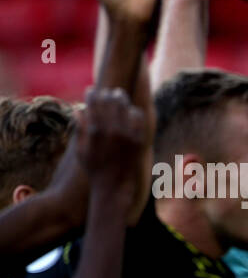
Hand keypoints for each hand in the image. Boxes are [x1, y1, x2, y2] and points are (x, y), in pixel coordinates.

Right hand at [75, 87, 146, 205]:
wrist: (113, 187)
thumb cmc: (94, 169)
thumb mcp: (81, 150)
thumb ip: (80, 129)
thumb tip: (79, 109)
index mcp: (94, 131)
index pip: (93, 103)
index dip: (92, 94)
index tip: (92, 90)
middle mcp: (111, 130)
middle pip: (109, 101)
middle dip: (107, 94)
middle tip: (108, 92)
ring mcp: (126, 135)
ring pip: (124, 106)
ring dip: (121, 99)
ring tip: (119, 96)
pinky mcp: (138, 140)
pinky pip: (138, 118)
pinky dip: (134, 111)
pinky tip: (131, 110)